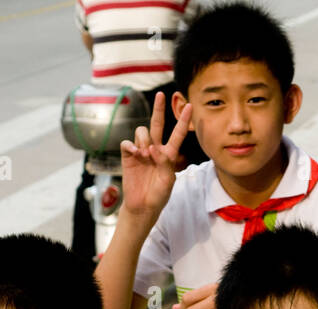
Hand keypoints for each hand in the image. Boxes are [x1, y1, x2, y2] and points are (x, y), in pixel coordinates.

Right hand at [119, 92, 192, 219]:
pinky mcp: (128, 156)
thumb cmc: (158, 195)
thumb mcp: (168, 181)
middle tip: (161, 94)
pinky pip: (128, 143)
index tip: (190, 106)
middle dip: (158, 109)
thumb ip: (165, 164)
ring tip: (144, 155)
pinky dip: (131, 146)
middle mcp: (155, 149)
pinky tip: (135, 154)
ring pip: (142, 132)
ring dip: (144, 140)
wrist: (142, 206)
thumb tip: (154, 148)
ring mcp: (141, 151)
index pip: (177, 134)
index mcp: (169, 155)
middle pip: (157, 124)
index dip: (183, 121)